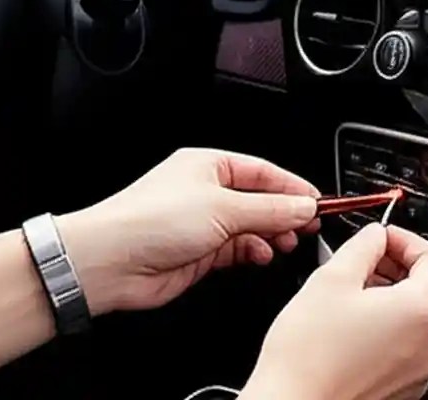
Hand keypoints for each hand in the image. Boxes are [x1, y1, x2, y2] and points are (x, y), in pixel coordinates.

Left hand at [56, 148, 319, 315]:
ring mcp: (203, 222)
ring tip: (286, 242)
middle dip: (286, 213)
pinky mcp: (199, 251)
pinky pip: (238, 249)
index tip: (318, 202)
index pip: (265, 172)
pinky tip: (261, 256)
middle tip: (309, 225)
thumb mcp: (224, 208)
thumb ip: (272, 209)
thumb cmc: (149, 222)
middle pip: (261, 200)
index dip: (294, 187)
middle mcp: (206, 191)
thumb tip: (304, 206)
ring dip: (271, 235)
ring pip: (252, 226)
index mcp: (209, 165)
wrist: (109, 262)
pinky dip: (254, 252)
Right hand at [239, 224, 427, 399]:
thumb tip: (376, 235)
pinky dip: (385, 329)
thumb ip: (363, 245)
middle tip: (362, 263)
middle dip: (396, 268)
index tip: (382, 239)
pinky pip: (403, 347)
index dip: (407, 241)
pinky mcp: (402, 389)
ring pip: (413, 318)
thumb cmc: (306, 357)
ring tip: (350, 296)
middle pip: (427, 289)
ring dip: (389, 298)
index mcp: (421, 312)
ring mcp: (418, 371)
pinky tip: (351, 327)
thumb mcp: (332, 279)